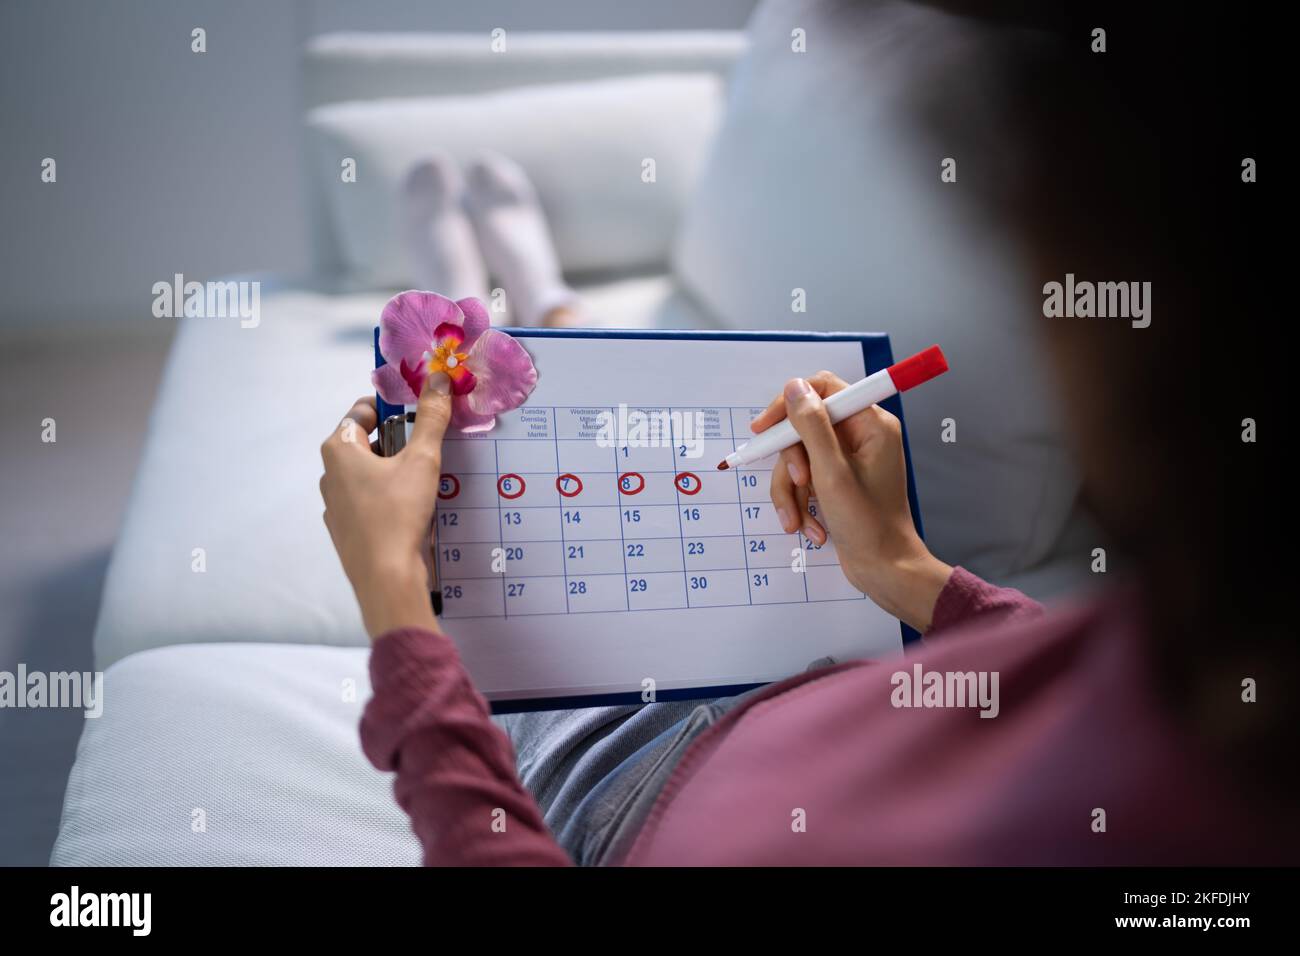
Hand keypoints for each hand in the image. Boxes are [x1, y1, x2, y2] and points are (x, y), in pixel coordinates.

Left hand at [319, 373, 451, 639]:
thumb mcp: (422, 460)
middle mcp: (330, 474)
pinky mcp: (347, 532)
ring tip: (429, 478)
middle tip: (432, 445)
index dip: (393, 405)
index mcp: (339, 450)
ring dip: (396, 470)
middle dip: (400, 440)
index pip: (363, 410)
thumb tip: (438, 378)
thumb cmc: (398, 513)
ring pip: (369, 474)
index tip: (422, 409)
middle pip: (368, 442)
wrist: (387, 579)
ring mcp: (335, 506)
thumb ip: (431, 418)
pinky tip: (415, 509)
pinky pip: (370, 502)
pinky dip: (390, 498)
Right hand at [752, 372, 952, 630]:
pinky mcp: (838, 482)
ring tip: (798, 521)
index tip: (763, 429)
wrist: (884, 571)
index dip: (788, 405)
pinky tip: (811, 527)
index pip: (822, 389)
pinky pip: (805, 479)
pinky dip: (801, 502)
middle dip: (792, 463)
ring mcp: (848, 460)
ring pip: (799, 458)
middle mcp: (861, 436)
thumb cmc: (867, 525)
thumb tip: (793, 386)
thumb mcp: (831, 473)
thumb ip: (811, 426)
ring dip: (792, 491)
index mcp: (870, 424)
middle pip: (804, 429)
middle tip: (798, 484)